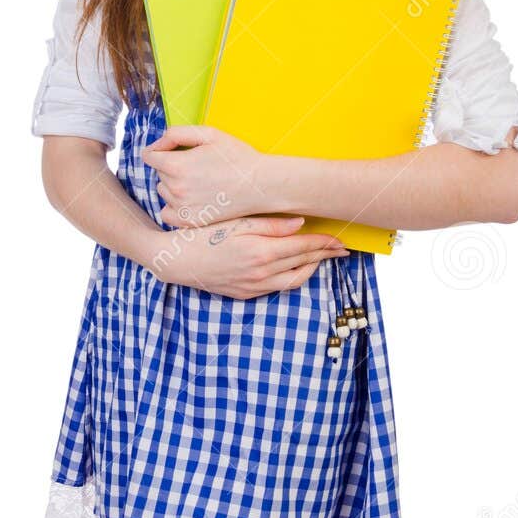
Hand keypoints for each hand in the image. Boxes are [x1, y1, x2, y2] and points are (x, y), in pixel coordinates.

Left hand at [143, 123, 274, 226]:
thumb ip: (176, 134)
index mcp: (176, 165)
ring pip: (163, 191)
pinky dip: (174, 207)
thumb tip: (156, 144)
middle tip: (198, 167)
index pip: (149, 156)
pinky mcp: (189, 221)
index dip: (161, 150)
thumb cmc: (238, 157)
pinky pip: (166, 213)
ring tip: (200, 183)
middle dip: (171, 167)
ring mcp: (182, 207)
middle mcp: (175, 188)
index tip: (175, 151)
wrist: (261, 185)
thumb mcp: (209, 134)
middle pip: (158, 173)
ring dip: (174, 186)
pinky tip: (191, 200)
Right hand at [148, 215, 349, 299]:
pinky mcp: (246, 294)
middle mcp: (261, 273)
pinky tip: (295, 267)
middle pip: (304, 264)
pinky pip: (278, 287)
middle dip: (326, 256)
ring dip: (312, 269)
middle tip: (342, 250)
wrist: (176, 261)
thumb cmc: (204, 235)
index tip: (340, 240)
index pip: (304, 247)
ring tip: (322, 258)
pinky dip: (291, 276)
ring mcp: (254, 287)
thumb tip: (301, 222)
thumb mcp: (237, 222)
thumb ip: (271, 224)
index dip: (325, 243)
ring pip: (294, 280)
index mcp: (261, 252)